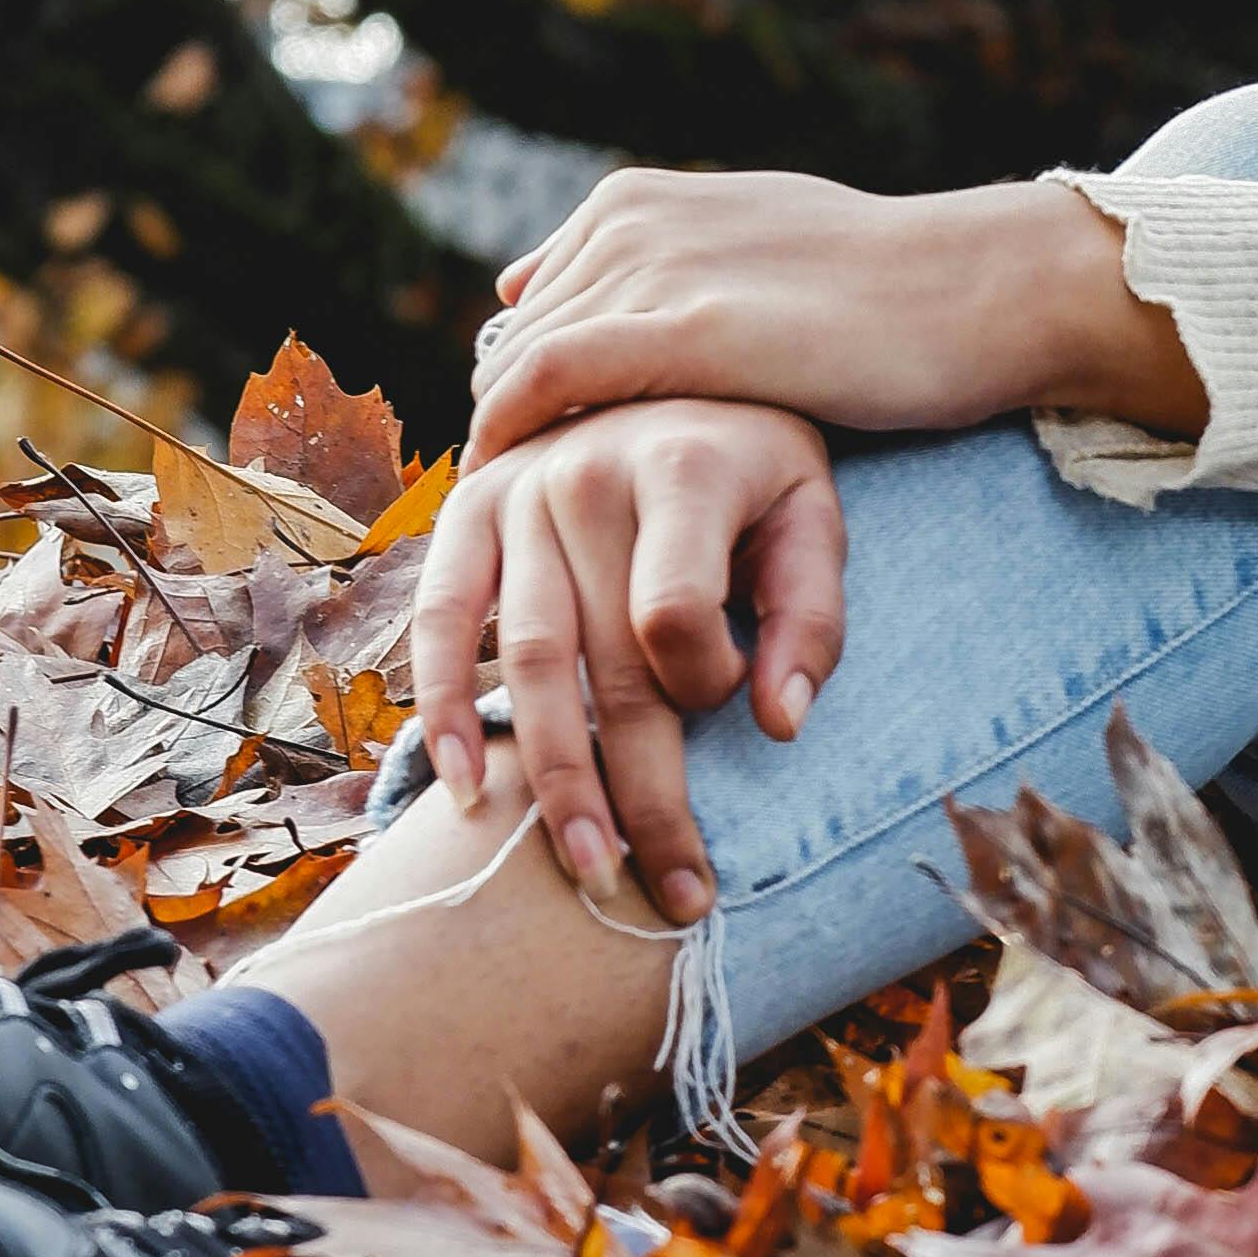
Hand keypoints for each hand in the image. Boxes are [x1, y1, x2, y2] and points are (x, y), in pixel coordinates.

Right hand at [408, 396, 844, 920]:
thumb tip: (782, 723)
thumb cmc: (756, 462)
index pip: (677, 610)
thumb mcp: (813, 513)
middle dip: (641, 790)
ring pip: (529, 660)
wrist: (670, 364)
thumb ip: (812, 615)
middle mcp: (589, 475)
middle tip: (669, 892)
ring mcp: (518, 492)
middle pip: (608, 662)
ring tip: (590, 870)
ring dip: (554, 777)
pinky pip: (444, 619)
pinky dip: (447, 706)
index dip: (709, 679)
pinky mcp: (469, 509)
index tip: (739, 706)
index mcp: (684, 465)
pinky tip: (467, 788)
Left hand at [463, 165, 1202, 464]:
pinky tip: (512, 488)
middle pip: (517, 338)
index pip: (532, 303)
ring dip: (505, 442)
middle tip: (508, 506)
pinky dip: (512, 434)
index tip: (530, 456)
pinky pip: (546, 381)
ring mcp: (652, 268)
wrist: (973, 288)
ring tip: (512, 519)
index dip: (523, 384)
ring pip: (519, 363)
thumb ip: (661, 264)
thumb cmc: (884, 285)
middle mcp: (629, 222)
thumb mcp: (753, 244)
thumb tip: (539, 284)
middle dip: (505, 421)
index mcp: (639, 200)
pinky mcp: (681, 328)